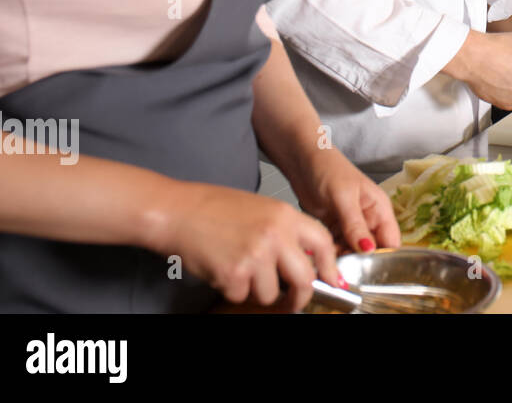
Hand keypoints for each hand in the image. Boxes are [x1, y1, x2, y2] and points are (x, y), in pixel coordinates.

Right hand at [152, 182, 342, 312]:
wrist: (178, 211)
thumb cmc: (214, 208)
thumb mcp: (262, 210)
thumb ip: (286, 232)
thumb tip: (305, 260)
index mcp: (285, 215)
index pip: (323, 244)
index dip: (330, 267)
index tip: (332, 281)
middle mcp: (276, 235)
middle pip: (304, 279)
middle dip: (300, 297)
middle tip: (292, 302)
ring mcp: (256, 255)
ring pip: (270, 294)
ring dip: (256, 290)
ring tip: (239, 269)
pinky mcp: (234, 273)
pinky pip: (241, 295)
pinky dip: (232, 289)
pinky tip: (222, 269)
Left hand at [292, 149, 400, 259]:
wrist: (302, 161)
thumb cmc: (328, 169)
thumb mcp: (344, 197)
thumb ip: (356, 225)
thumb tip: (369, 250)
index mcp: (380, 210)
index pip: (391, 242)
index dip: (383, 259)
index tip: (366, 270)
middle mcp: (369, 220)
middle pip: (372, 252)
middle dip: (359, 263)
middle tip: (341, 267)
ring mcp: (352, 226)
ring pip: (353, 253)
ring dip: (342, 260)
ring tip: (327, 261)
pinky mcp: (335, 229)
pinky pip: (338, 249)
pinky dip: (330, 254)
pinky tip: (321, 255)